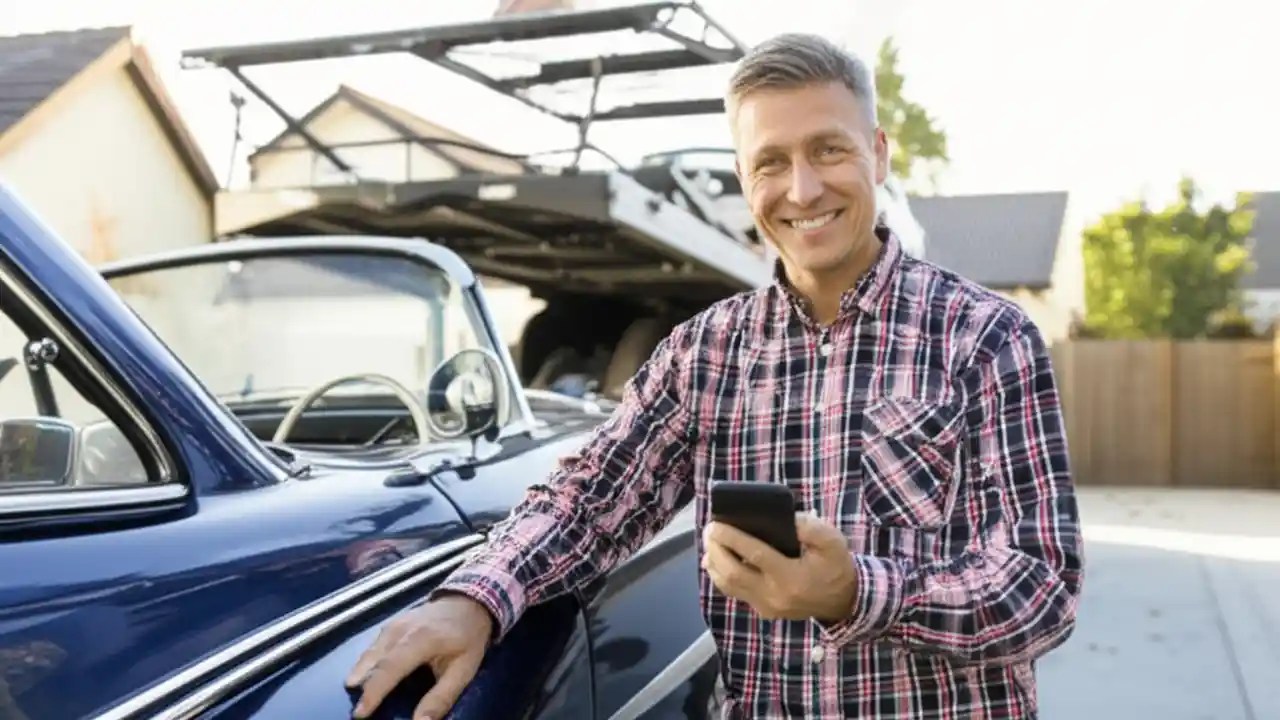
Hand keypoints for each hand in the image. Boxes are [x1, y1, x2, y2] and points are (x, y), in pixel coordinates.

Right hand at [345, 593, 493, 719]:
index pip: (390, 668)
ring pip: (369, 653)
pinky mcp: (391, 624)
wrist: (468, 602)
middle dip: (362, 686)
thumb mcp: (464, 670)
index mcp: (421, 639)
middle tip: (356, 711)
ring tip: (353, 693)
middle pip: (374, 661)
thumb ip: (441, 698)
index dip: (374, 692)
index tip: (361, 713)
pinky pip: (373, 646)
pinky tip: (361, 676)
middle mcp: (401, 630)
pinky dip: (365, 663)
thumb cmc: (468, 638)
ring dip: (360, 674)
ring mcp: (394, 624)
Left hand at [702, 513, 857, 623]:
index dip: (732, 538)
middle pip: (732, 573)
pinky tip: (716, 561)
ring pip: (729, 586)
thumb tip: (786, 517)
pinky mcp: (764, 611)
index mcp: (791, 577)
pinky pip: (735, 593)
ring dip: (714, 563)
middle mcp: (774, 595)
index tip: (716, 524)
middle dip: (716, 550)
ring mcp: (767, 606)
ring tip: (710, 543)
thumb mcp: (832, 542)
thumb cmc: (836, 566)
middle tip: (710, 530)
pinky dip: (721, 576)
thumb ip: (810, 527)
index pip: (753, 555)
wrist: (843, 600)